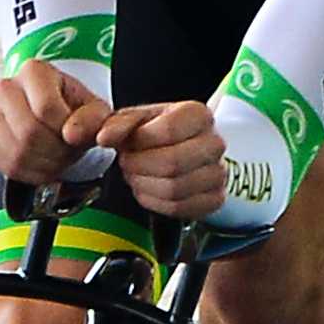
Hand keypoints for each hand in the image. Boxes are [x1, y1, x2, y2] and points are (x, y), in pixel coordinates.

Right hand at [0, 59, 110, 182]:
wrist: (56, 121)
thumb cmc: (76, 113)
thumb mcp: (97, 112)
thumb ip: (96, 120)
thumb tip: (71, 134)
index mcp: (34, 70)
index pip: (46, 108)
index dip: (66, 131)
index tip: (76, 135)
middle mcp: (6, 86)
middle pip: (29, 132)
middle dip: (57, 151)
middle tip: (69, 152)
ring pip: (16, 151)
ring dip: (45, 165)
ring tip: (57, 158)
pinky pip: (3, 164)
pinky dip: (28, 173)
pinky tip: (40, 163)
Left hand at [100, 99, 224, 218]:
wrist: (179, 151)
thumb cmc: (156, 134)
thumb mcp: (136, 120)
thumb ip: (117, 124)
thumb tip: (104, 138)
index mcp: (199, 115)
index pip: (168, 130)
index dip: (139, 141)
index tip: (128, 143)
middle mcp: (215, 143)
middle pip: (172, 162)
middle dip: (139, 166)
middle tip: (128, 162)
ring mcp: (218, 173)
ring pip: (174, 189)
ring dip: (145, 185)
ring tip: (137, 175)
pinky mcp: (215, 199)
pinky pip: (179, 208)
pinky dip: (155, 202)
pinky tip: (149, 189)